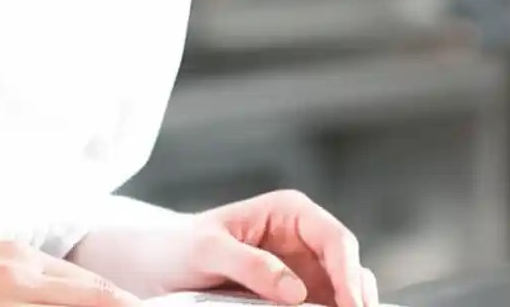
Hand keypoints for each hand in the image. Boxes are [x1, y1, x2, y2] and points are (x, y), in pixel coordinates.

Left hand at [68, 190, 377, 306]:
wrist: (154, 266)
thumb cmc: (177, 247)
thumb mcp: (206, 250)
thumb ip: (249, 263)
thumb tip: (296, 289)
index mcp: (289, 212)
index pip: (335, 238)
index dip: (349, 273)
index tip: (352, 304)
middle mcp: (303, 237)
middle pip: (347, 266)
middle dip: (355, 296)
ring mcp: (302, 268)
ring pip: (342, 290)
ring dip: (345, 305)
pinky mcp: (295, 295)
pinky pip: (322, 305)